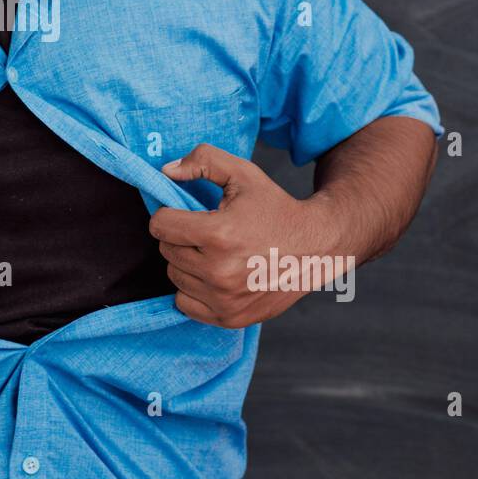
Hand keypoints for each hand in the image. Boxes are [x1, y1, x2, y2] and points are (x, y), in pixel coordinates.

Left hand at [149, 142, 343, 327]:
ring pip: (174, 277)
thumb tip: (166, 172)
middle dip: (181, 238)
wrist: (317, 246)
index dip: (170, 214)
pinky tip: (214, 276)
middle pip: (166, 251)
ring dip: (187, 263)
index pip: (160, 226)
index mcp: (218, 234)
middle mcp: (219, 272)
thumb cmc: (276, 208)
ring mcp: (224, 299)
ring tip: (215, 253)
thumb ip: (203, 161)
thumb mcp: (243, 173)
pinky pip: (184, 304)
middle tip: (207, 232)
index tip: (186, 213)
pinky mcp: (229, 318)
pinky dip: (193, 290)